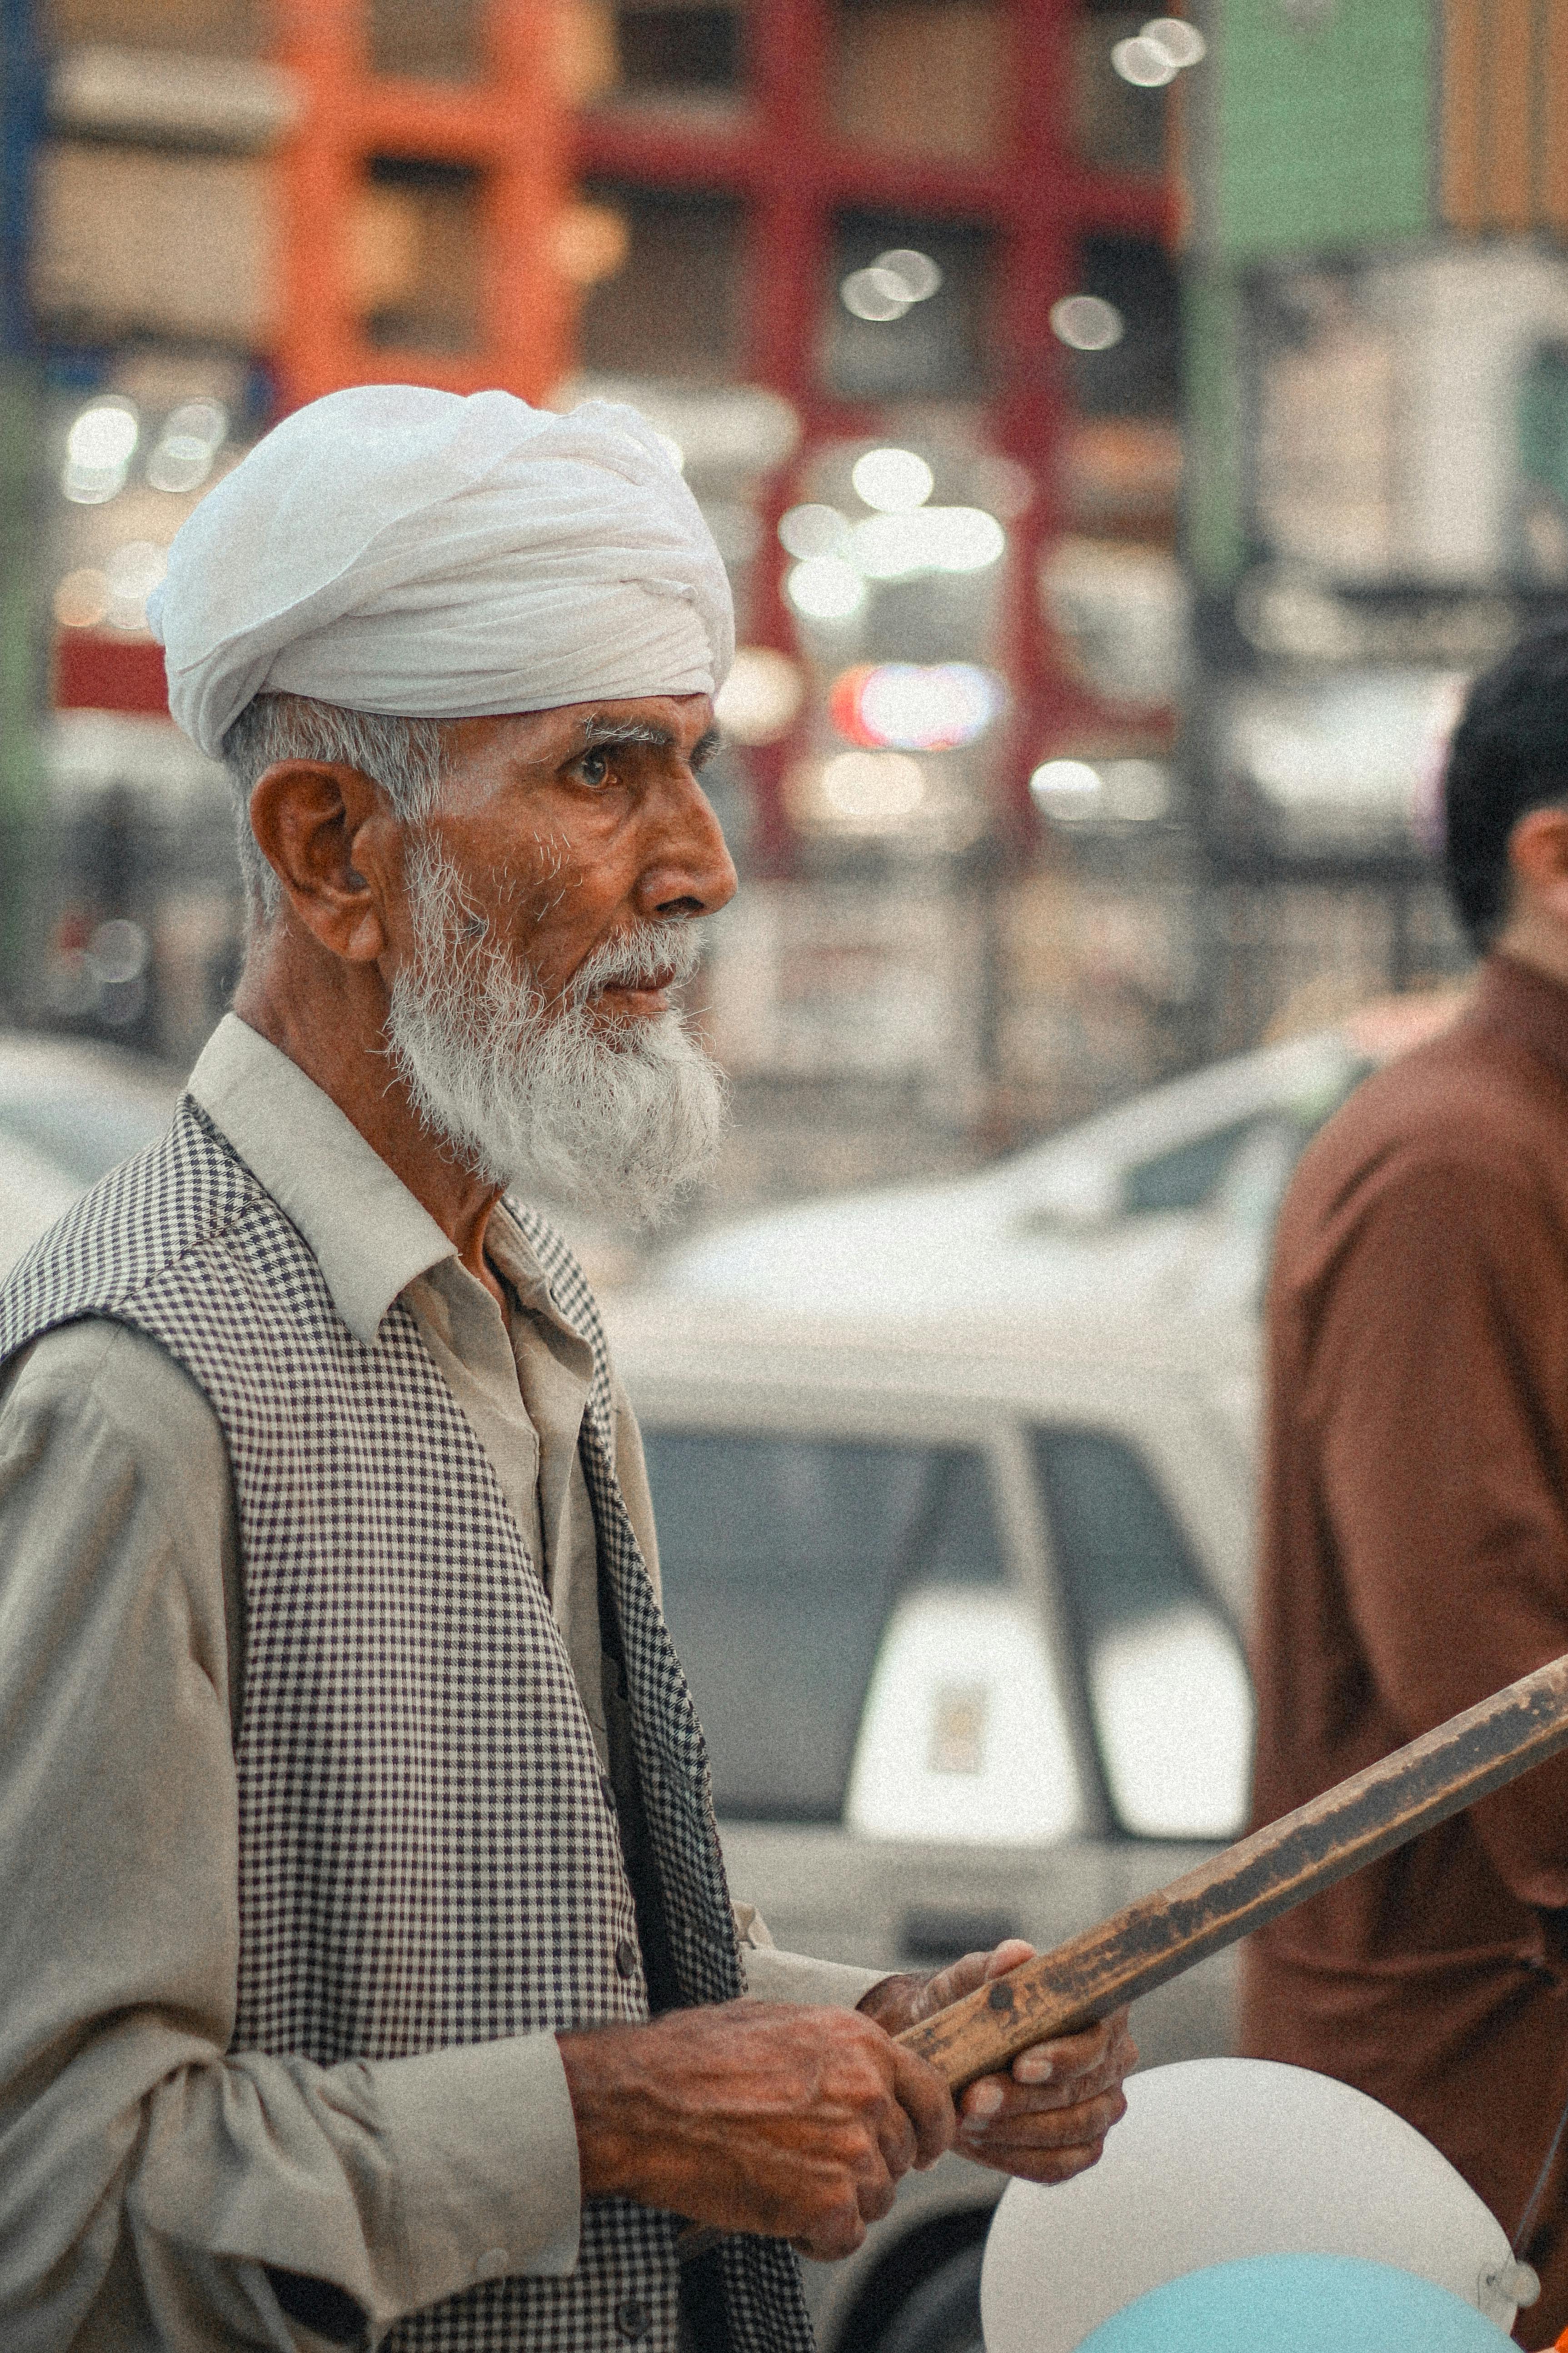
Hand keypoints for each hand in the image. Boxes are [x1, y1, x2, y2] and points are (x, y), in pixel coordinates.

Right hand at [558, 2000, 954, 2259]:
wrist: (647, 2104)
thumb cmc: (695, 2059)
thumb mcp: (776, 2024)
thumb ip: (832, 2050)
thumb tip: (858, 2068)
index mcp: (861, 2043)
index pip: (933, 2094)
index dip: (929, 2127)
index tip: (921, 2148)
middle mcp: (869, 2093)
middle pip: (901, 2154)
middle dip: (867, 2166)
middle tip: (815, 2165)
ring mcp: (852, 2150)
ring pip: (876, 2198)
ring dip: (838, 2201)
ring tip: (783, 2180)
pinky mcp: (827, 2203)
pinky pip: (845, 2237)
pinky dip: (816, 2236)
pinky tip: (779, 2211)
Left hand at [857, 1940, 1134, 2185]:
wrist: (946, 2048)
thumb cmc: (965, 2005)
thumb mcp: (967, 1981)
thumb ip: (991, 1967)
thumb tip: (1015, 1954)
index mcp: (1099, 2009)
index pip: (1096, 2039)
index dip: (1062, 2057)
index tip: (1020, 2066)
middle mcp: (1112, 2059)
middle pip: (1081, 2089)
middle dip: (1024, 2100)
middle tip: (973, 2099)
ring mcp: (1102, 2107)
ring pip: (1072, 2130)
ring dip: (1016, 2130)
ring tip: (967, 2117)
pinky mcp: (1080, 2147)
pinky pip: (1058, 2165)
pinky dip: (1017, 2156)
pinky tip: (981, 2140)